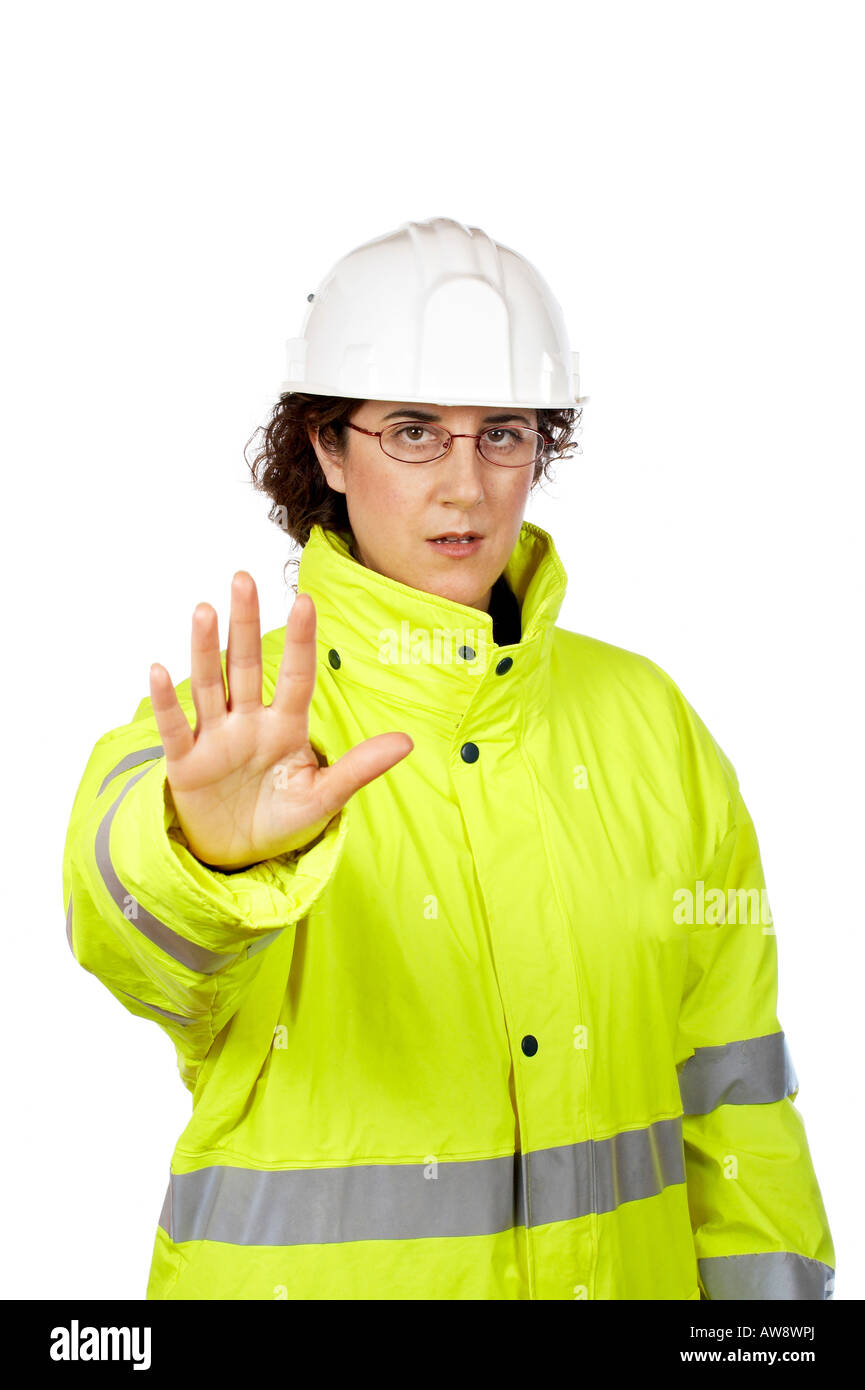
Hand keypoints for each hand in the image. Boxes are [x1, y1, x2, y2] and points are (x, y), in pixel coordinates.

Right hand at [148, 571, 412, 869]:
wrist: (239, 854)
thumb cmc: (281, 818)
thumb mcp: (324, 797)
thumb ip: (360, 768)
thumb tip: (407, 742)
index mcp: (285, 726)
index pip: (295, 677)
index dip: (300, 642)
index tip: (305, 601)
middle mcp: (248, 722)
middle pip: (246, 665)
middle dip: (245, 624)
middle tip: (244, 579)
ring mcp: (215, 738)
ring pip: (210, 685)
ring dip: (206, 649)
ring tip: (205, 610)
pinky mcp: (187, 762)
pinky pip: (175, 728)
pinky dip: (166, 702)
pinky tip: (159, 670)